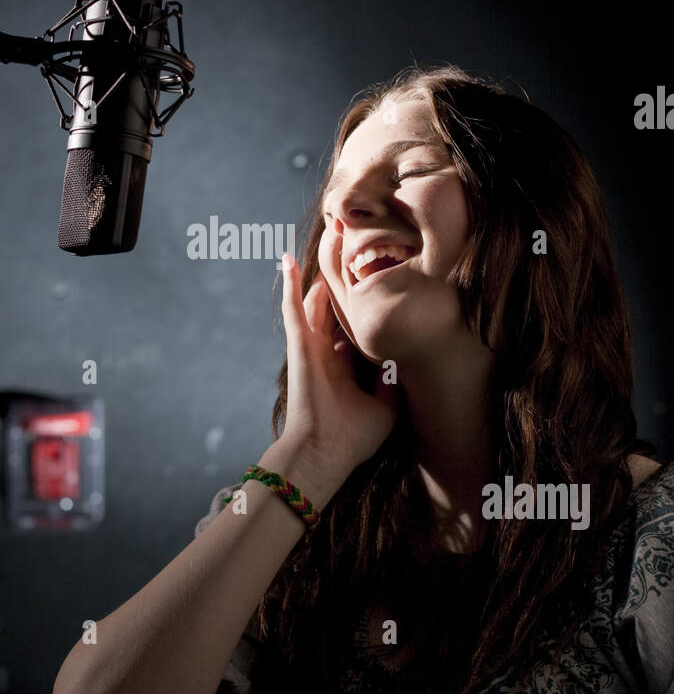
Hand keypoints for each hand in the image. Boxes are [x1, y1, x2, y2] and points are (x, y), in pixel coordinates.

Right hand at [279, 256, 399, 480]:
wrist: (326, 454)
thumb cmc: (354, 438)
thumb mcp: (386, 407)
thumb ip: (392, 384)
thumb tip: (405, 364)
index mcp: (345, 365)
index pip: (354, 327)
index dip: (364, 303)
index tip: (379, 280)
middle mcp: (327, 352)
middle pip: (335, 307)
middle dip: (343, 279)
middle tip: (353, 247)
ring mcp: (311, 346)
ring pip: (314, 300)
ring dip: (319, 270)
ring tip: (328, 239)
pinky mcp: (299, 345)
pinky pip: (293, 308)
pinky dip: (291, 284)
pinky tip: (288, 259)